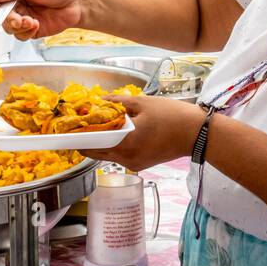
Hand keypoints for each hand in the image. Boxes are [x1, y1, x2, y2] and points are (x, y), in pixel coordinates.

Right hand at [0, 0, 88, 40]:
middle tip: (19, 19)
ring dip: (18, 26)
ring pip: (7, 28)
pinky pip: (20, 36)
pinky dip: (26, 33)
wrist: (78, 3)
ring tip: (32, 21)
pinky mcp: (30, 29)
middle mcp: (15, 3)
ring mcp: (22, 17)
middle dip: (7, 19)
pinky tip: (37, 25)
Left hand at [83, 94, 206, 170]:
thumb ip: (118, 102)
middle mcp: (126, 160)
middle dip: (89, 140)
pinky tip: (118, 133)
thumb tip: (100, 100)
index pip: (92, 145)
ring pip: (109, 155)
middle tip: (83, 126)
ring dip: (103, 142)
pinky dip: (116, 146)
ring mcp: (134, 164)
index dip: (78, 137)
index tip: (69, 130)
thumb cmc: (172, 116)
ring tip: (100, 126)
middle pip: (98, 153)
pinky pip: (121, 156)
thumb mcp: (143, 103)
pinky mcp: (141, 164)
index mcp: (125, 144)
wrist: (197, 133)